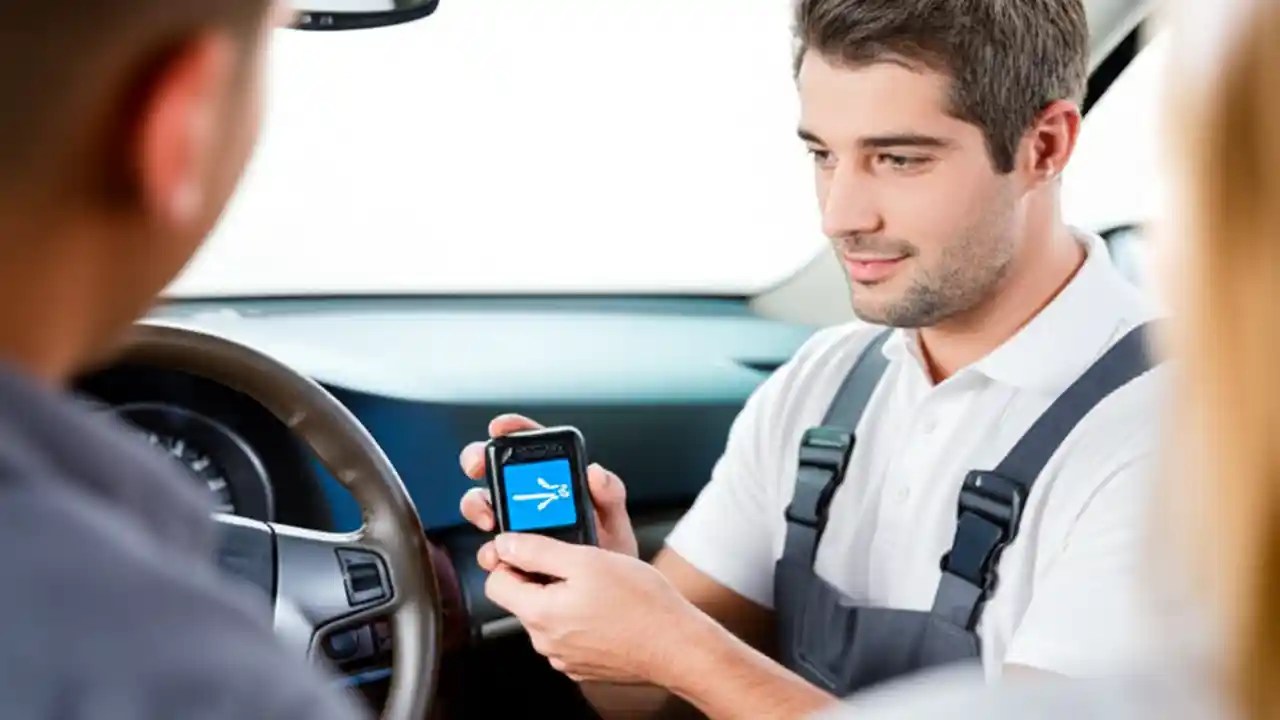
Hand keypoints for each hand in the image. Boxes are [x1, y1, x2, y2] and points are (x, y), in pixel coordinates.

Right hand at [458, 413, 639, 566]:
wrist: (607, 598)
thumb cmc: (611, 555)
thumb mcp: (616, 521)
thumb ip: (610, 495)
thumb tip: (596, 473)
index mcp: (556, 482)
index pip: (531, 447)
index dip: (513, 430)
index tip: (500, 427)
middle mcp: (529, 501)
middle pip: (494, 470)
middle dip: (479, 460)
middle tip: (479, 466)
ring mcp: (516, 528)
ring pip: (482, 505)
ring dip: (477, 506)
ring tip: (490, 517)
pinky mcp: (509, 556)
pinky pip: (490, 549)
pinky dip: (488, 551)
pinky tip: (498, 555)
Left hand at [484, 532, 709, 684]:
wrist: (676, 645)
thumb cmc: (641, 603)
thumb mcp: (587, 559)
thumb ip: (538, 550)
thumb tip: (504, 544)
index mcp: (539, 614)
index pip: (496, 583)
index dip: (511, 560)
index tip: (532, 548)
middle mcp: (546, 641)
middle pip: (522, 600)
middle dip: (542, 577)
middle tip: (576, 561)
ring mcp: (566, 657)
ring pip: (548, 616)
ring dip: (563, 597)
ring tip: (598, 584)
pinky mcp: (584, 664)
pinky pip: (569, 634)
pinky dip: (581, 618)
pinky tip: (607, 607)